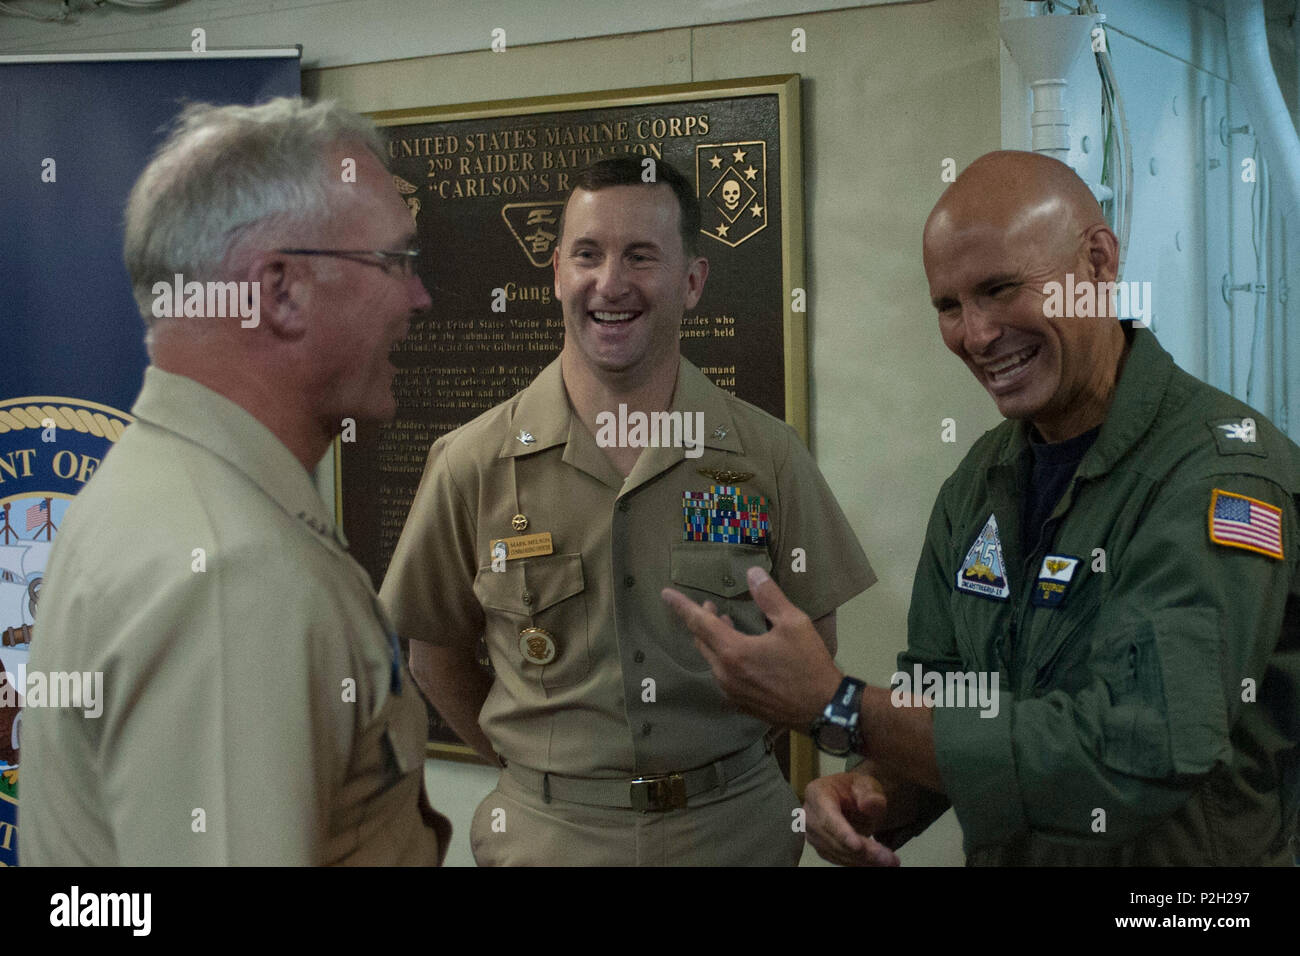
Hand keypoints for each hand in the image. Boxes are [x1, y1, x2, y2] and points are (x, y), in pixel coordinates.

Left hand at [661, 565, 842, 729]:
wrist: (824, 709)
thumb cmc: (809, 664)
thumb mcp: (794, 623)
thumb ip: (769, 597)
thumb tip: (751, 573)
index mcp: (733, 651)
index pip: (698, 622)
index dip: (681, 606)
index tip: (665, 594)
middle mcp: (725, 673)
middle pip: (702, 642)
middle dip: (701, 621)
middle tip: (709, 605)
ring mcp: (731, 692)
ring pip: (712, 661)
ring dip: (714, 641)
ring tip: (725, 625)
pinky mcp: (741, 704)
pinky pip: (723, 677)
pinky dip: (724, 660)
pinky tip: (738, 655)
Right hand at [805, 771, 900, 866]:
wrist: (852, 799)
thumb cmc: (858, 789)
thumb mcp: (868, 784)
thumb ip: (870, 794)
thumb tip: (868, 805)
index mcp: (816, 793)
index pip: (827, 816)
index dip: (842, 832)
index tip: (858, 846)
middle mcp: (809, 816)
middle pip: (833, 839)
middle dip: (861, 852)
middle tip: (889, 859)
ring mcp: (813, 834)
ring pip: (837, 853)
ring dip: (863, 860)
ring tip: (890, 861)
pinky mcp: (822, 848)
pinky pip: (840, 859)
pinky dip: (860, 863)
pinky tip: (878, 863)